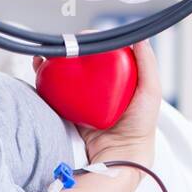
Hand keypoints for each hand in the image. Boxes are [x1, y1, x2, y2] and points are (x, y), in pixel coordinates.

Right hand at [36, 40, 161, 167]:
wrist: (120, 155)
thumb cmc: (141, 126)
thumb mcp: (150, 91)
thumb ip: (147, 64)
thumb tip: (140, 38)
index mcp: (120, 78)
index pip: (104, 53)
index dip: (93, 43)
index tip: (83, 36)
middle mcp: (101, 87)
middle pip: (82, 62)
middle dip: (69, 50)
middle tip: (63, 45)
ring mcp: (85, 98)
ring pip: (67, 75)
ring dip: (54, 62)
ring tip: (47, 55)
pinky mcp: (72, 110)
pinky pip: (57, 93)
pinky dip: (47, 82)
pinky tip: (40, 71)